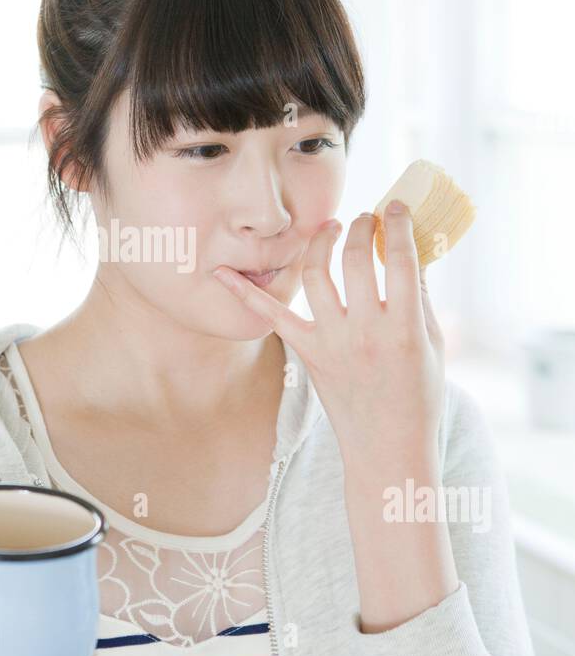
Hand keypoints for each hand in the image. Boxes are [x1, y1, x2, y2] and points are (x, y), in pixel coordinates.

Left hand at [213, 201, 445, 470]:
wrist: (387, 447)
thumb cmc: (418, 396)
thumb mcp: (432, 345)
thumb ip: (420, 298)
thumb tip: (411, 251)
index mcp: (404, 327)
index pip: (399, 259)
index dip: (397, 225)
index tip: (395, 208)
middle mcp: (365, 331)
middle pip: (354, 259)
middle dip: (358, 227)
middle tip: (363, 218)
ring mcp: (332, 342)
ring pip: (316, 275)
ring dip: (319, 243)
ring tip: (328, 230)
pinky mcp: (308, 354)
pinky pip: (273, 317)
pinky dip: (245, 294)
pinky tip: (223, 272)